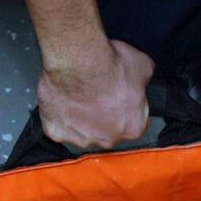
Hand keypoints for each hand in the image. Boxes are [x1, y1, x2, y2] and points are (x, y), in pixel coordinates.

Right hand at [37, 39, 151, 148]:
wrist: (80, 62)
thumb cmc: (110, 66)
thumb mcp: (143, 66)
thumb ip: (143, 82)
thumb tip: (141, 80)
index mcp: (132, 127)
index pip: (133, 123)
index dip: (126, 109)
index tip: (120, 98)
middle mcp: (107, 139)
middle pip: (107, 131)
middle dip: (103, 116)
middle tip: (98, 95)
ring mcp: (80, 138)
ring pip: (82, 131)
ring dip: (81, 118)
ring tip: (79, 95)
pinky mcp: (57, 132)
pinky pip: (58, 127)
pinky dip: (59, 116)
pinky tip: (63, 100)